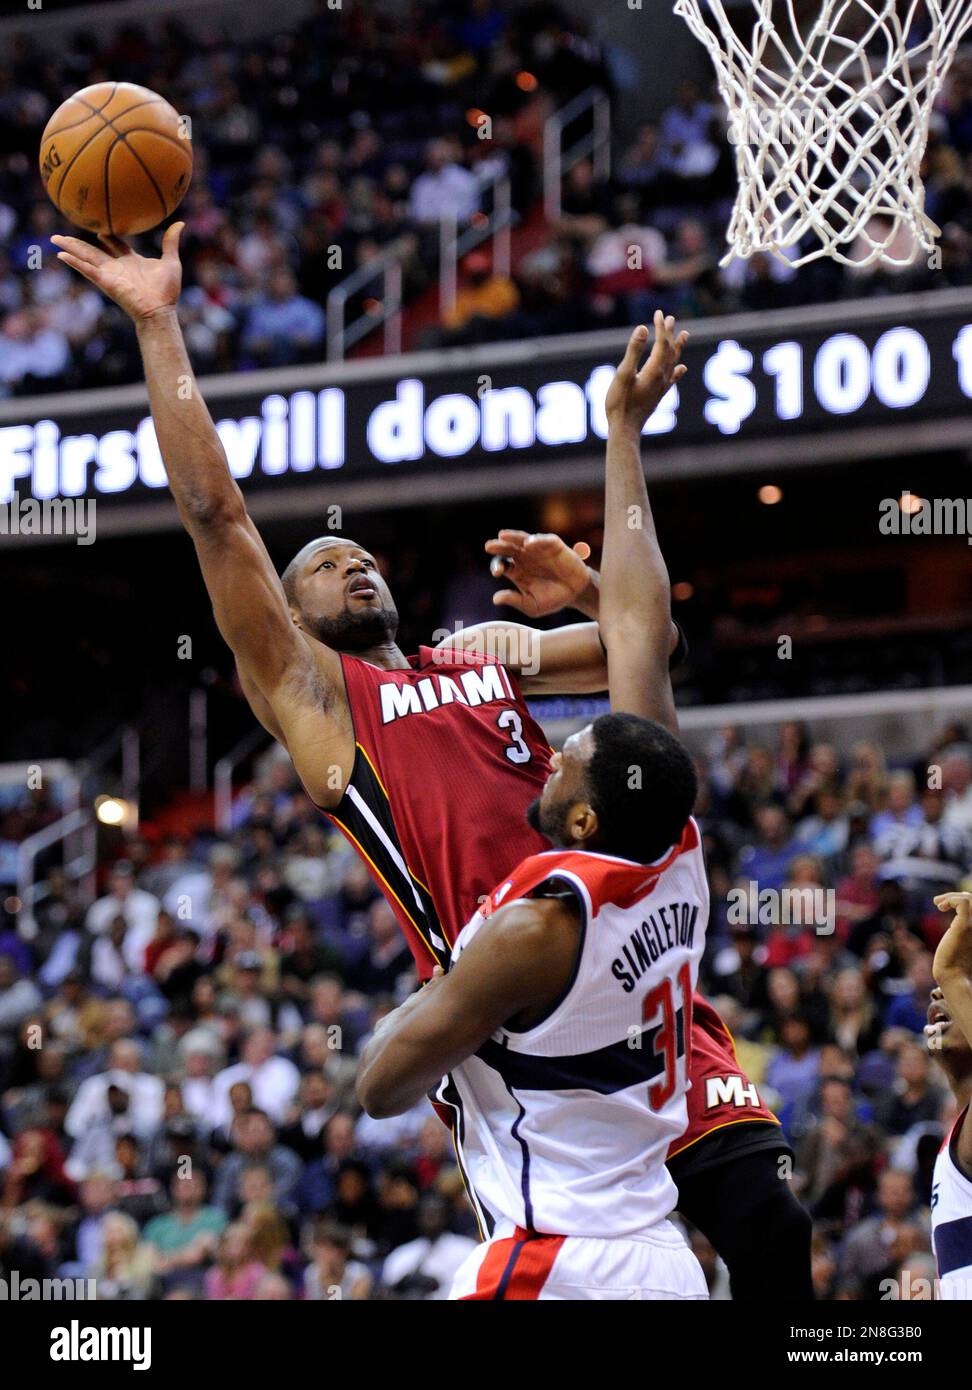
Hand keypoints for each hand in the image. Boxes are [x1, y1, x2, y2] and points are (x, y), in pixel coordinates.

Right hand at [51, 221, 183, 322]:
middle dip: (80, 242)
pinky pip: (87, 270)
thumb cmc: (167, 291)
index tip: (101, 229)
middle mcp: (117, 267)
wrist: (160, 310)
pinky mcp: (105, 281)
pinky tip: (61, 255)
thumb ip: (170, 243)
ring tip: (54, 238)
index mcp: (131, 261)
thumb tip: (180, 223)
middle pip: (94, 251)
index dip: (109, 237)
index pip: (116, 246)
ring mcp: (109, 274)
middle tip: (67, 233)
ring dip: (70, 248)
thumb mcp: (171, 262)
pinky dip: (75, 262)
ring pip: (86, 257)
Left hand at [485, 529, 593, 616]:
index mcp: (517, 571)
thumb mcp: (532, 605)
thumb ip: (514, 600)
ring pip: (522, 540)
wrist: (576, 594)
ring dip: (512, 537)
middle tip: (489, 546)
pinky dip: (536, 540)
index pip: (502, 564)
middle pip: (508, 548)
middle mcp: (525, 558)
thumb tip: (495, 599)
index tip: (497, 572)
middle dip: (498, 546)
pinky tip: (529, 544)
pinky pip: (543, 540)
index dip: (497, 566)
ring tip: (502, 536)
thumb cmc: (552, 599)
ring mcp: (538, 550)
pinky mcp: (553, 546)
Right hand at [605, 312, 688, 435]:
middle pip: (670, 350)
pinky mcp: (658, 396)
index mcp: (654, 370)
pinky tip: (682, 368)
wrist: (625, 430)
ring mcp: (661, 387)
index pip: (661, 343)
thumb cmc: (620, 403)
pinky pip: (672, 378)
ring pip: (674, 362)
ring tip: (685, 335)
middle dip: (669, 333)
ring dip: (678, 347)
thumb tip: (643, 329)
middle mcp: (662, 377)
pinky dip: (678, 370)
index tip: (659, 313)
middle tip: (670, 318)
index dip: (661, 327)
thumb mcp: (623, 374)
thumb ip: (633, 351)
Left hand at [933, 891, 971, 982]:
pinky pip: (963, 903)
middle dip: (956, 896)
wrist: (953, 977)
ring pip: (970, 899)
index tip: (946, 904)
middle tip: (938, 903)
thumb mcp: (962, 941)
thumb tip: (955, 921)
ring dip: (951, 897)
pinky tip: (940, 908)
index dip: (964, 899)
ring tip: (938, 904)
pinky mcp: (964, 928)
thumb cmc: (955, 962)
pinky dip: (951, 900)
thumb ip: (964, 929)